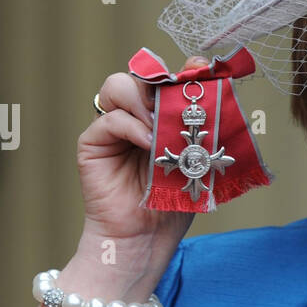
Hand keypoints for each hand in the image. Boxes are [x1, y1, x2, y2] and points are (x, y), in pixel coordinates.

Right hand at [76, 55, 207, 268]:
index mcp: (161, 117)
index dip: (184, 71)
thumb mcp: (196, 162)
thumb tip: (214, 100)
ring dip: (142, 99)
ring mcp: (112, 128)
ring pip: (118, 86)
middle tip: (177, 99)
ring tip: (158, 126)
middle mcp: (135, 117)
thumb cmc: (172, 202)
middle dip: (161, 81)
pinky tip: (147, 142)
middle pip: (141, 76)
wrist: (145, 237)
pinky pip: (108, 119)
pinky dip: (130, 126)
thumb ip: (201, 131)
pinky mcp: (92, 143)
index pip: (168, 80)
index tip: (201, 70)